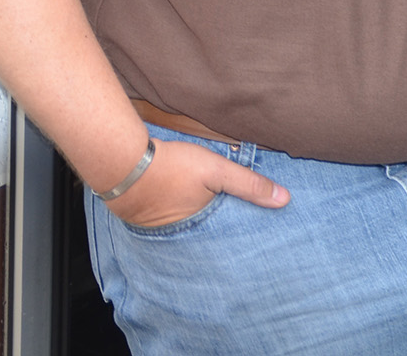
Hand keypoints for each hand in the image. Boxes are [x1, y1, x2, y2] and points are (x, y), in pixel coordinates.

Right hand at [103, 137, 288, 228]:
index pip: (233, 242)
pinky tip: (188, 210)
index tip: (262, 239)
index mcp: (205, 231)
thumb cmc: (170, 167)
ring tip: (219, 224)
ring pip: (193, 233)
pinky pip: (174, 225)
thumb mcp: (215, 170)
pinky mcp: (150, 221)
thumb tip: (284, 199)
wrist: (121, 163)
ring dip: (204, 228)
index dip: (246, 239)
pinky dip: (184, 219)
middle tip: (244, 238)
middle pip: (213, 240)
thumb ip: (249, 183)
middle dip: (226, 239)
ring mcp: (165, 232)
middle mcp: (185, 239)